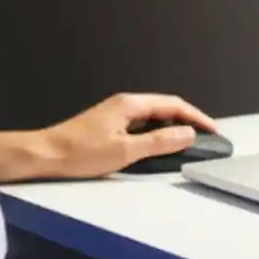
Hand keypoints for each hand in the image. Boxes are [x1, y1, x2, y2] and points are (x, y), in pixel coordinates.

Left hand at [40, 93, 217, 179]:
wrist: (46, 155)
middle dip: (188, 120)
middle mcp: (124, 104)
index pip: (174, 104)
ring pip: (153, 116)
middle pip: (165, 107)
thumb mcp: (126, 150)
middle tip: (204, 137)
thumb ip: (160, 142)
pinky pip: (142, 124)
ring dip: (172, 127)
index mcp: (130, 104)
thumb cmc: (79, 153)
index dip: (196, 117)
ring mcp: (116, 113)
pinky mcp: (109, 125)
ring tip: (187, 143)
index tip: (212, 130)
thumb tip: (188, 134)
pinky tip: (159, 146)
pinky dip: (157, 132)